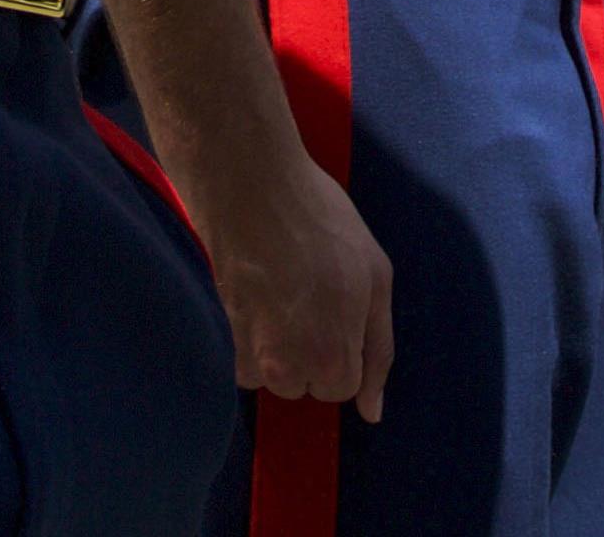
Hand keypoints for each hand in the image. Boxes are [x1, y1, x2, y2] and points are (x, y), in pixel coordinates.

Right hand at [186, 138, 395, 416]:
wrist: (251, 188)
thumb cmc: (324, 224)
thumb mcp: (376, 278)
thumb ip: (379, 351)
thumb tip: (372, 414)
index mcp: (335, 358)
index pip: (345, 387)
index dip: (348, 346)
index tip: (342, 306)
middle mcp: (290, 369)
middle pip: (309, 385)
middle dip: (316, 353)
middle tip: (314, 296)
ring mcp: (251, 354)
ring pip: (277, 378)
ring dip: (284, 350)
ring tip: (286, 294)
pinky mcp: (224, 335)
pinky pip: (245, 365)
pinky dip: (254, 343)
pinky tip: (261, 299)